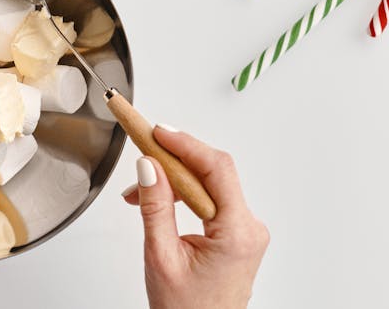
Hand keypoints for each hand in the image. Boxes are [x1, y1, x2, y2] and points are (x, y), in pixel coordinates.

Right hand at [121, 126, 268, 308]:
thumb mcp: (161, 256)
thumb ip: (155, 208)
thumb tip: (149, 167)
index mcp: (237, 233)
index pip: (216, 169)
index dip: (185, 144)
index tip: (157, 131)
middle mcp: (249, 228)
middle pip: (213, 172)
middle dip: (173, 160)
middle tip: (143, 146)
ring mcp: (245, 231)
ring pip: (208, 185)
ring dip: (173, 180)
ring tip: (138, 192)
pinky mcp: (235, 234)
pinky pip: (209, 201)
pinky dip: (181, 196)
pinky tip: (156, 201)